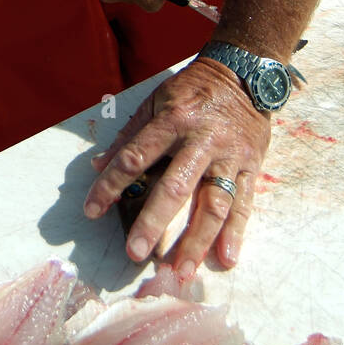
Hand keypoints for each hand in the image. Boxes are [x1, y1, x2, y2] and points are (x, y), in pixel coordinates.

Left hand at [84, 56, 270, 272]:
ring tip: (182, 271)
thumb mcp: (156, 100)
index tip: (91, 211)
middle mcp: (202, 140)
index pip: (135, 157)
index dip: (110, 185)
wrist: (245, 72)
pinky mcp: (252, 165)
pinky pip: (244, 203)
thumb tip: (96, 165)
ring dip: (197, 241)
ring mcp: (229, 156)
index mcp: (173, 120)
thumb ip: (128, 135)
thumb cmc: (194, 88)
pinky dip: (236, 233)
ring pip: (213, 203)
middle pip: (175, 187)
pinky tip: (226, 259)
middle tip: (135, 253)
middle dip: (153, 222)